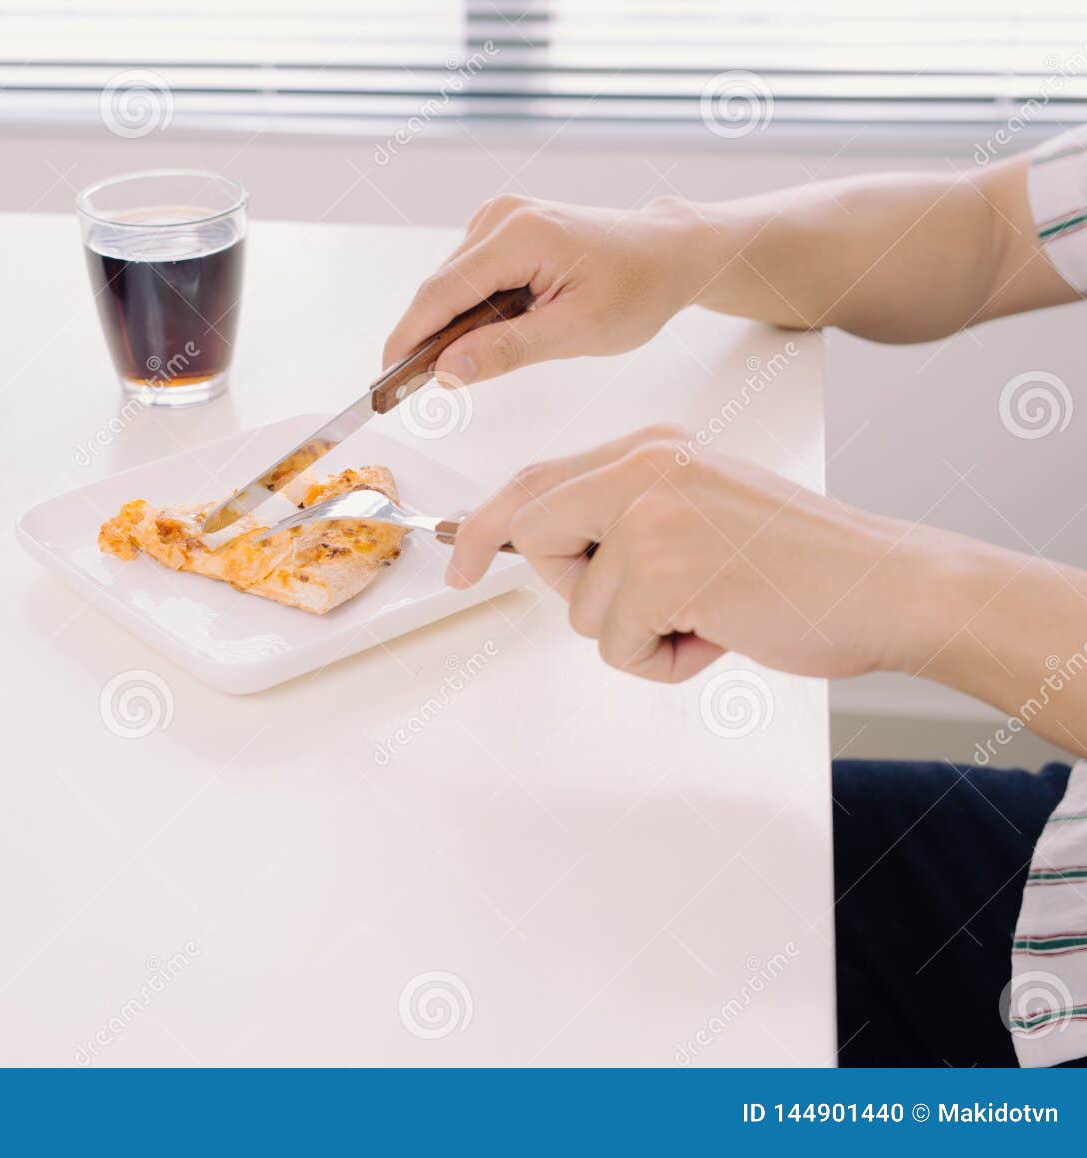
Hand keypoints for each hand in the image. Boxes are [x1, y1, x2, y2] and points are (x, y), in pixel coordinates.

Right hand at [382, 195, 709, 383]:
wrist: (668, 253)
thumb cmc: (637, 289)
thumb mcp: (578, 332)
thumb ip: (508, 350)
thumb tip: (446, 371)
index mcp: (521, 234)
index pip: (441, 293)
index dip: (407, 340)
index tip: (384, 383)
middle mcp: (501, 215)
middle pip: (439, 288)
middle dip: (425, 339)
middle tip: (417, 392)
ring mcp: (498, 217)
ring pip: (450, 286)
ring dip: (451, 327)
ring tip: (474, 363)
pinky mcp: (501, 228)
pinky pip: (467, 277)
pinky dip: (468, 311)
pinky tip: (495, 332)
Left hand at [448, 425, 939, 683]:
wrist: (887, 584)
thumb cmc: (799, 560)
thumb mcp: (699, 508)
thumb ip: (622, 514)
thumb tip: (541, 546)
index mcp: (650, 446)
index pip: (532, 481)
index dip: (484, 528)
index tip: (458, 566)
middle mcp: (644, 466)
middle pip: (532, 535)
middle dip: (576, 588)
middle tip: (653, 603)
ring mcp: (651, 514)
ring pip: (579, 606)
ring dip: (639, 633)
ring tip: (711, 610)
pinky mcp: (663, 570)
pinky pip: (615, 646)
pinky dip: (663, 661)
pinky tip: (721, 632)